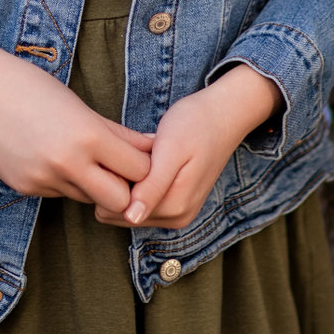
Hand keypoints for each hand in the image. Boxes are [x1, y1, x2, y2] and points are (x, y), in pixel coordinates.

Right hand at [0, 31, 154, 212]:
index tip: (142, 159)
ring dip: (92, 185)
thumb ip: (116, 134)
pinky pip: (59, 194)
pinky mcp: (26, 188)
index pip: (139, 171)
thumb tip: (152, 149)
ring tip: (81, 158)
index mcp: (87, 135)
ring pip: (87, 198)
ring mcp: (44, 179)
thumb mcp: (80, 106)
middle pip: (120, 201)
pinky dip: (63, 181)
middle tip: (120, 173)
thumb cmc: (33, 88)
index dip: (144, 167)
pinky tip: (50, 157)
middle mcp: (67, 162)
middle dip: (125, 190)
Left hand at [93, 63, 282, 231]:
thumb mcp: (170, 150)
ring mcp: (178, 213)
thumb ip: (153, 186)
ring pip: (131, 207)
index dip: (109, 183)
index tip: (114, 155)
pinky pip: (143, 201)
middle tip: (125, 151)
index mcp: (174, 207)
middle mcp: (177, 218)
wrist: (223, 115)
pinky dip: (136, 182)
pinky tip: (141, 160)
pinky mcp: (177, 204)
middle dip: (118, 184)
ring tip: (135, 153)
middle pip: (124, 213)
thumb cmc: (194, 124)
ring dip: (126, 183)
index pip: (119, 211)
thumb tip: (131, 217)